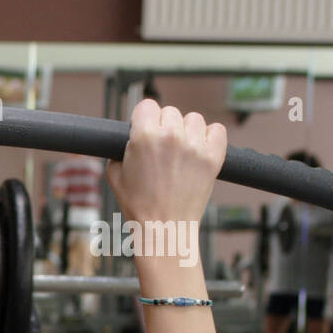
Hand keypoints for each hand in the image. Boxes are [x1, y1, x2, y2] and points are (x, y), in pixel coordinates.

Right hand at [106, 99, 225, 223]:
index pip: (146, 105)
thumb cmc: (138, 205)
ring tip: (180, 151)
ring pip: (193, 119)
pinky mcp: (214, 156)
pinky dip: (209, 136)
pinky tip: (198, 150)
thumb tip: (131, 138)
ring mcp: (196, 146)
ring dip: (186, 131)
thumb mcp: (114, 174)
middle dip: (164, 126)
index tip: (144, 129)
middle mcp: (172, 136)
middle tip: (161, 148)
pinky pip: (217, 129)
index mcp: (145, 137)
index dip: (143, 118)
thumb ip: (122, 149)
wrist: (164, 227)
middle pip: (170, 111)